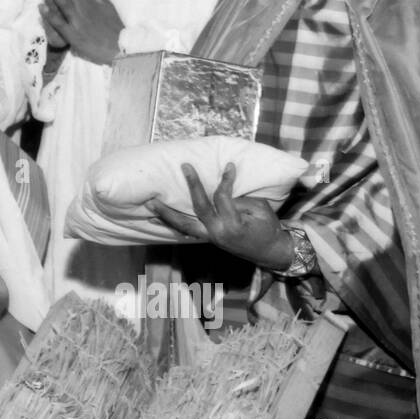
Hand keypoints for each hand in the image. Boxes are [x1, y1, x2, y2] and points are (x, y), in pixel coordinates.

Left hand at [40, 0, 122, 64]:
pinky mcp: (73, 36)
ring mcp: (78, 23)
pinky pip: (61, 25)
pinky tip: (42, 7)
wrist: (119, 49)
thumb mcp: (106, 4)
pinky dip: (51, 16)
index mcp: (91, 2)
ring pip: (65, 5)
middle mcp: (84, 10)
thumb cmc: (112, 26)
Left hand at [146, 164, 296, 268]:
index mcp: (234, 224)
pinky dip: (171, 224)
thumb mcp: (260, 209)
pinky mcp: (207, 240)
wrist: (270, 252)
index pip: (222, 197)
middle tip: (184, 166)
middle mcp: (218, 232)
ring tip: (149, 203)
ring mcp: (210, 238)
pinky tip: (156, 219)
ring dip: (166, 214)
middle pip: (199, 208)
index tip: (229, 166)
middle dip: (192, 186)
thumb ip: (238, 200)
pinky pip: (186, 231)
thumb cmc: (267, 228)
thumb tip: (219, 191)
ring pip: (184, 225)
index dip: (225, 180)